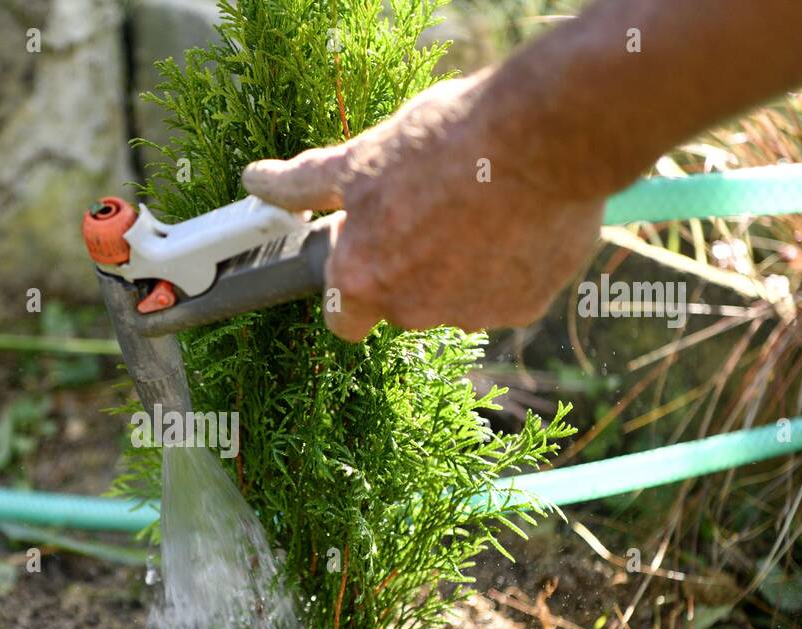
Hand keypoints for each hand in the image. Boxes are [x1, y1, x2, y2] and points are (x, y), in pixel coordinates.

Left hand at [242, 73, 604, 339]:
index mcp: (364, 280)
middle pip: (401, 303)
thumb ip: (305, 183)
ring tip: (477, 203)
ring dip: (460, 264)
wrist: (547, 135)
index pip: (342, 320)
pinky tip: (515, 218)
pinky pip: (507, 291)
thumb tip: (255, 181)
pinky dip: (508, 264)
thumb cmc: (445, 143)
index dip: (351, 286)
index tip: (367, 252)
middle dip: (409, 266)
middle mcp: (413, 311)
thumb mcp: (361, 158)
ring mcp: (472, 313)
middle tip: (429, 206)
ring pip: (456, 297)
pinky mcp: (525, 306)